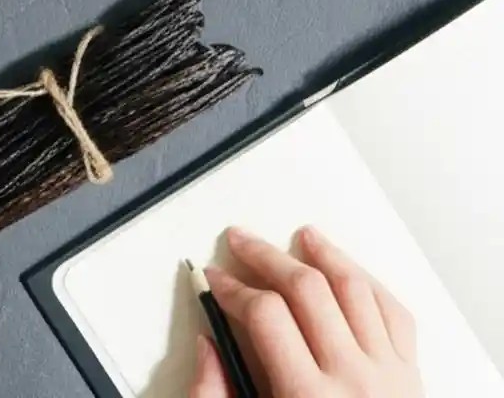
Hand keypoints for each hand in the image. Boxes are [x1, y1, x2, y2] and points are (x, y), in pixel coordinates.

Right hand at [190, 226, 421, 397]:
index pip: (265, 314)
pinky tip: (349, 272)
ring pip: (356, 290)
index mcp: (306, 397)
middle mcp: (352, 380)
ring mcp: (389, 375)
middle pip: (306, 289)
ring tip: (301, 238)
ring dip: (325, 255)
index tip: (215, 280)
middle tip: (241, 243)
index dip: (232, 288)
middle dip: (265, 257)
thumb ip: (216, 396)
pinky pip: (395, 314)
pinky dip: (369, 284)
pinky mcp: (412, 378)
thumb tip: (209, 345)